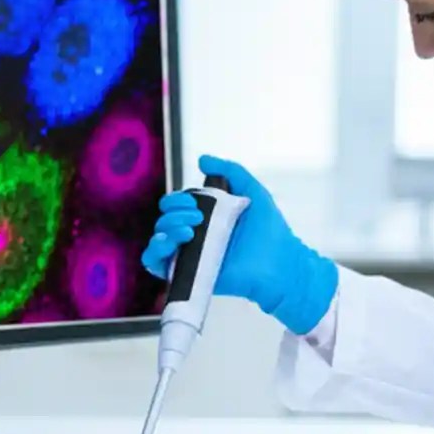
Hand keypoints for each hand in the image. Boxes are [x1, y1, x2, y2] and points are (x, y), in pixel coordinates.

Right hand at [141, 155, 337, 334]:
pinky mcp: (188, 274)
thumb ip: (231, 170)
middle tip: (198, 217)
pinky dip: (154, 252)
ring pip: (158, 241)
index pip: (177, 206)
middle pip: (165, 221)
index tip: (192, 200)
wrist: (279, 263)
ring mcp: (191, 256)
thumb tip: (203, 159)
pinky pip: (155, 265)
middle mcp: (196, 236)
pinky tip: (170, 243)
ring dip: (165, 230)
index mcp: (208, 217)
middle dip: (174, 213)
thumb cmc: (270, 231)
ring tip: (188, 232)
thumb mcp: (252, 191)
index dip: (178, 200)